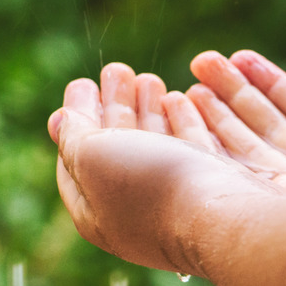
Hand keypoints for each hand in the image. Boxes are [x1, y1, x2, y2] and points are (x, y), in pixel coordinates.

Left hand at [47, 63, 276, 273]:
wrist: (226, 215)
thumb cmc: (151, 187)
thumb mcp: (92, 156)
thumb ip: (72, 135)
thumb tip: (59, 121)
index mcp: (98, 215)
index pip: (75, 163)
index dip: (75, 121)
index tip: (82, 85)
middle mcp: (136, 213)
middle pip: (118, 151)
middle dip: (115, 108)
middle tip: (118, 70)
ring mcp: (177, 202)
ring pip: (157, 147)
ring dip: (148, 108)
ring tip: (148, 77)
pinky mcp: (212, 189)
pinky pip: (191, 149)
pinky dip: (181, 120)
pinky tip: (180, 97)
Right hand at [187, 50, 285, 194]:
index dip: (267, 84)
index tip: (236, 58)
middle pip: (265, 129)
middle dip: (231, 97)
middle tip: (198, 64)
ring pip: (242, 147)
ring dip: (211, 113)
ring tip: (182, 83)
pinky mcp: (268, 201)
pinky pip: (226, 163)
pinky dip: (200, 135)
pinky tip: (181, 104)